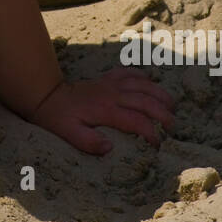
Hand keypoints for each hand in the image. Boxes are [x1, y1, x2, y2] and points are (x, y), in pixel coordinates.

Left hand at [27, 67, 175, 154]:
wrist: (48, 96)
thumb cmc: (58, 118)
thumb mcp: (69, 134)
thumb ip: (89, 142)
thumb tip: (110, 148)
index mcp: (105, 109)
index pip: (136, 120)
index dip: (150, 132)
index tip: (157, 144)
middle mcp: (112, 94)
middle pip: (145, 101)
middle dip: (163, 113)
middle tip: (173, 126)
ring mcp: (110, 83)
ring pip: (142, 84)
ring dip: (159, 93)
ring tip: (172, 105)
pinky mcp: (107, 78)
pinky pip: (129, 73)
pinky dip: (142, 76)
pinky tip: (151, 81)